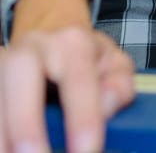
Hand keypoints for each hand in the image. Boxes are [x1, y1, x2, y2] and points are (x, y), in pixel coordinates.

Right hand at [0, 27, 134, 151]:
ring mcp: (4, 60)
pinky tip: (7, 149)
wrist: (53, 40)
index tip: (87, 149)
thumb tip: (106, 108)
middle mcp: (32, 48)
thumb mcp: (114, 66)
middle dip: (26, 123)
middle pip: (20, 74)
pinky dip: (0, 132)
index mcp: (72, 43)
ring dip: (3, 134)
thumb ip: (118, 86)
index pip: (78, 79)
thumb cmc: (87, 60)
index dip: (82, 118)